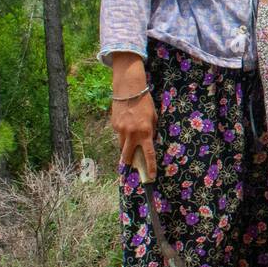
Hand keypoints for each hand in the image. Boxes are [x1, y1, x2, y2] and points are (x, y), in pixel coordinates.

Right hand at [111, 52, 156, 178]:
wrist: (129, 89)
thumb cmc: (145, 103)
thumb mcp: (154, 118)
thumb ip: (151, 132)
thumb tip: (148, 143)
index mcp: (145, 132)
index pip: (148, 155)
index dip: (150, 167)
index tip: (151, 177)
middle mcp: (132, 134)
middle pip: (127, 156)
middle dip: (130, 162)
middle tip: (133, 164)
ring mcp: (120, 130)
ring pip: (122, 146)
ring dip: (126, 147)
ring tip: (131, 137)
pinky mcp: (113, 125)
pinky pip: (119, 135)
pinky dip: (123, 134)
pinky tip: (126, 123)